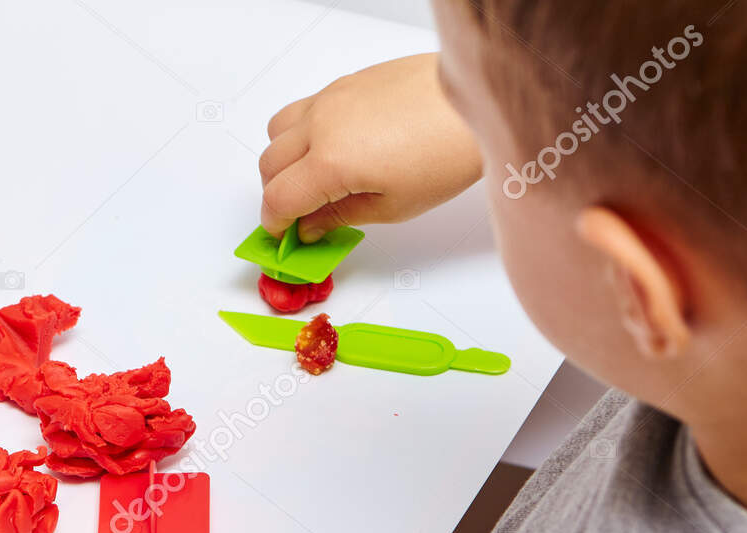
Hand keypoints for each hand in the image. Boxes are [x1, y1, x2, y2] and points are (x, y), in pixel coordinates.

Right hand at [260, 53, 481, 240]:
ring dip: (283, 159)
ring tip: (311, 178)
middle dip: (276, 195)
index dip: (276, 224)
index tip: (285, 236)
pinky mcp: (346, 82)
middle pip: (269, 164)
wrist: (478, 101)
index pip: (277, 199)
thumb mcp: (393, 206)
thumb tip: (312, 225)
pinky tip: (333, 148)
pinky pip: (305, 108)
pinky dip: (303, 132)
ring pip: (278, 130)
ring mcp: (332, 97)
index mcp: (331, 161)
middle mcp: (322, 123)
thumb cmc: (448, 150)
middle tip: (300, 215)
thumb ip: (340, 216)